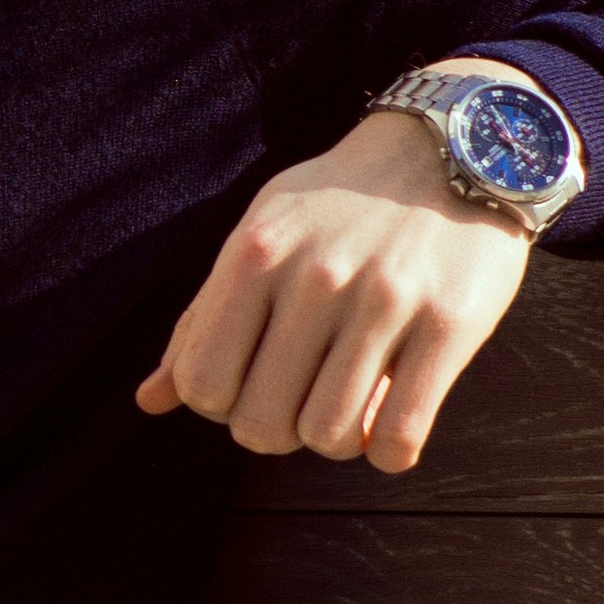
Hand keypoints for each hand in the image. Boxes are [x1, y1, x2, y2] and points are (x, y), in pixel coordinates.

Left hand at [136, 98, 536, 472]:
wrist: (453, 151)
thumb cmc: (341, 205)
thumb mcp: (260, 235)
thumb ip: (203, 318)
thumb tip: (150, 401)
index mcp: (255, 253)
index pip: (202, 384)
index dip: (219, 404)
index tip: (250, 382)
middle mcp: (314, 277)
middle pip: (260, 423)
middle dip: (274, 430)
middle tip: (299, 401)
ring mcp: (384, 301)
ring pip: (329, 436)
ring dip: (336, 440)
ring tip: (349, 405)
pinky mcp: (449, 324)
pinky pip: (400, 435)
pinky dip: (387, 452)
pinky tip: (389, 423)